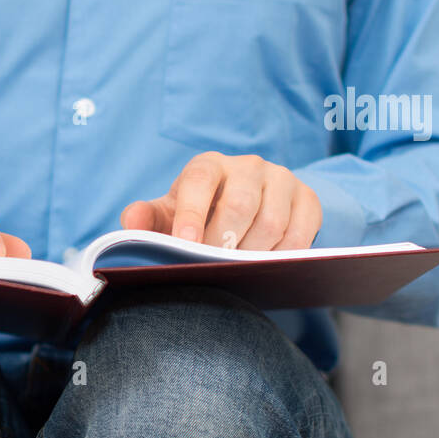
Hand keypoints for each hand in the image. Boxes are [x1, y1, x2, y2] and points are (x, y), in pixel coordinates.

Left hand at [120, 152, 321, 250]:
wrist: (247, 207)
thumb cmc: (198, 215)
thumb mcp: (169, 214)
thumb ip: (146, 218)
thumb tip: (131, 225)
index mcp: (208, 165)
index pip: (198, 182)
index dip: (191, 213)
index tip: (186, 244)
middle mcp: (247, 166)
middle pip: (239, 205)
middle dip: (223, 241)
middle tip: (212, 267)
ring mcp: (281, 180)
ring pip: (271, 222)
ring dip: (252, 254)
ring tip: (237, 272)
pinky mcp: (307, 199)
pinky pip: (300, 233)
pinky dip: (282, 256)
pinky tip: (266, 268)